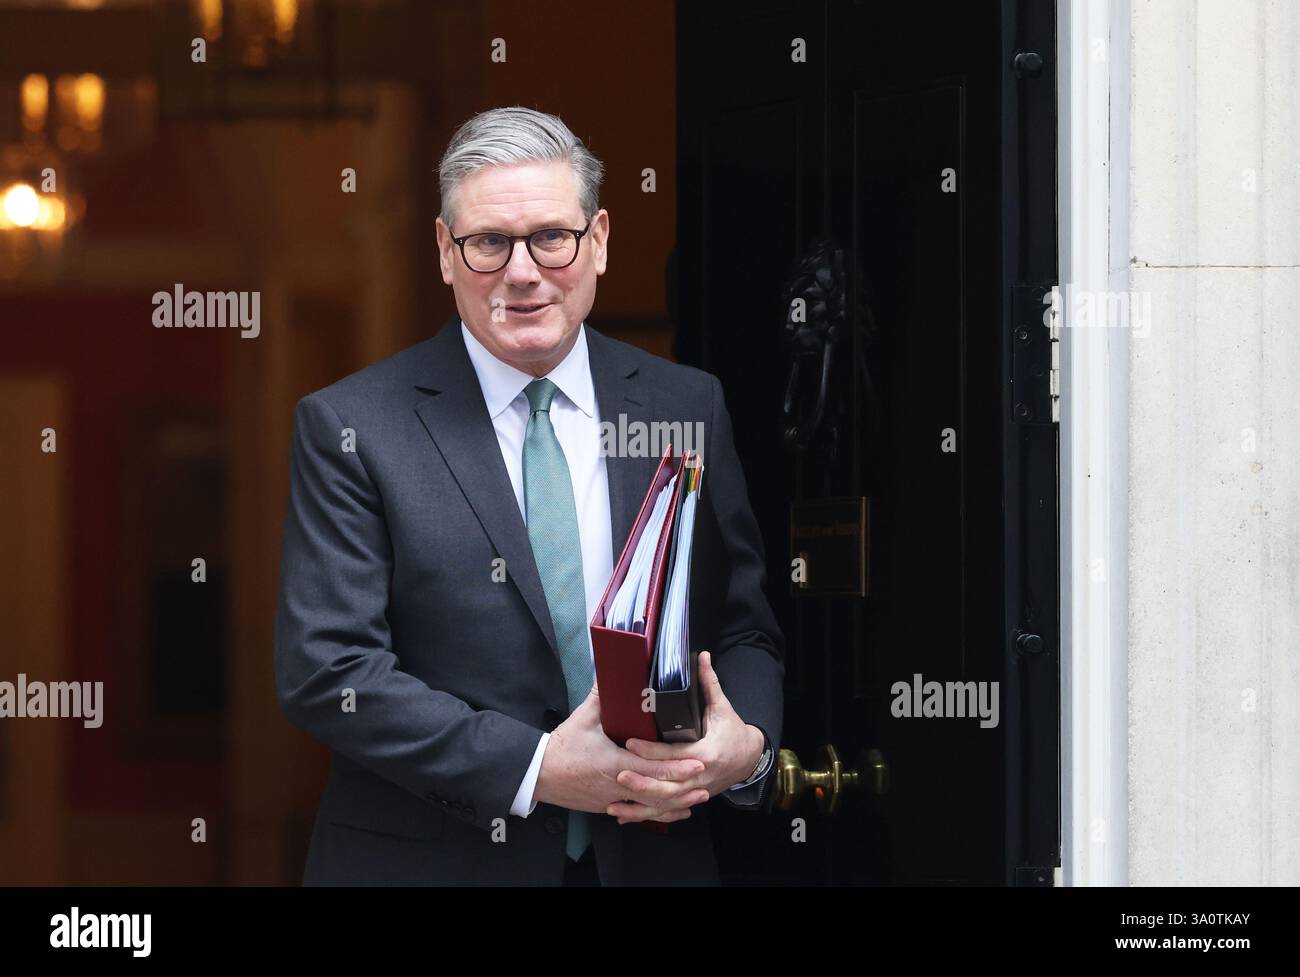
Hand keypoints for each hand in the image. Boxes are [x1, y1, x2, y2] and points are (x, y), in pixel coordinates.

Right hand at [533, 681, 711, 821]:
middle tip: (704, 785)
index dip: (676, 767)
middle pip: (656, 792)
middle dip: (682, 790)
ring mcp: (612, 800)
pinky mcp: (607, 806)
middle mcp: (617, 785)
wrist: (538, 774)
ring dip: (673, 805)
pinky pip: (636, 811)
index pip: (652, 767)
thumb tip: (611, 673)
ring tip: (694, 801)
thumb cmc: (561, 748)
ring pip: (648, 807)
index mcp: (615, 763)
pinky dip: (655, 812)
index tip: (697, 763)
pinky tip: (669, 812)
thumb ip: (601, 696)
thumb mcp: (583, 719)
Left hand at [611, 651, 764, 823]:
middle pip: (668, 786)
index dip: (651, 750)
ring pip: (664, 804)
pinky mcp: (690, 799)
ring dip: (639, 806)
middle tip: (618, 773)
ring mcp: (694, 793)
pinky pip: (665, 812)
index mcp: (705, 754)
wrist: (750, 758)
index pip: (673, 754)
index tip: (629, 743)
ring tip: (614, 804)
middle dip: (642, 783)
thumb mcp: (722, 707)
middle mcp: (699, 778)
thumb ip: (709, 683)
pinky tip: (624, 816)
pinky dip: (646, 815)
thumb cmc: (733, 732)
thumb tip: (701, 656)